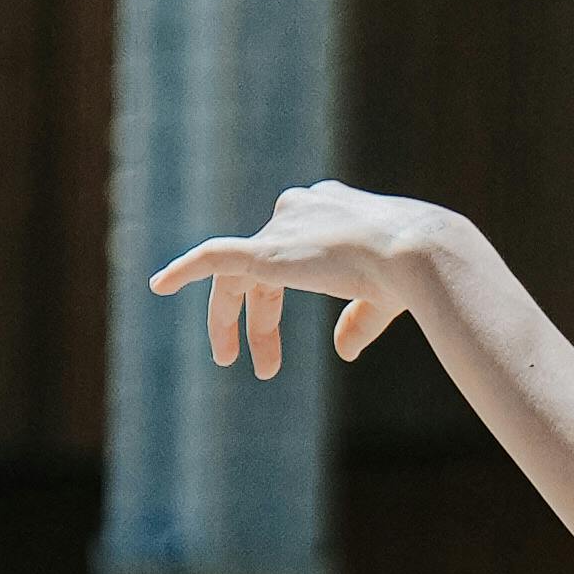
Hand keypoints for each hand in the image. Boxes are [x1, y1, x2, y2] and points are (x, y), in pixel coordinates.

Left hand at [149, 184, 460, 377]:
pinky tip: (159, 286)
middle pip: (259, 269)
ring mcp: (280, 227)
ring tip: (226, 359)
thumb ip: (357, 320)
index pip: (288, 256)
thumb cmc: (410, 274)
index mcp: (327, 213)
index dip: (273, 302)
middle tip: (247, 362)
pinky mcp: (265, 249)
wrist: (414, 254)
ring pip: (236, 275)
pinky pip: (213, 257)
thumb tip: (342, 350)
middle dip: (254, 317)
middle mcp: (298, 211)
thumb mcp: (382, 299)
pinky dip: (184, 270)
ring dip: (228, 319)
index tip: (269, 345)